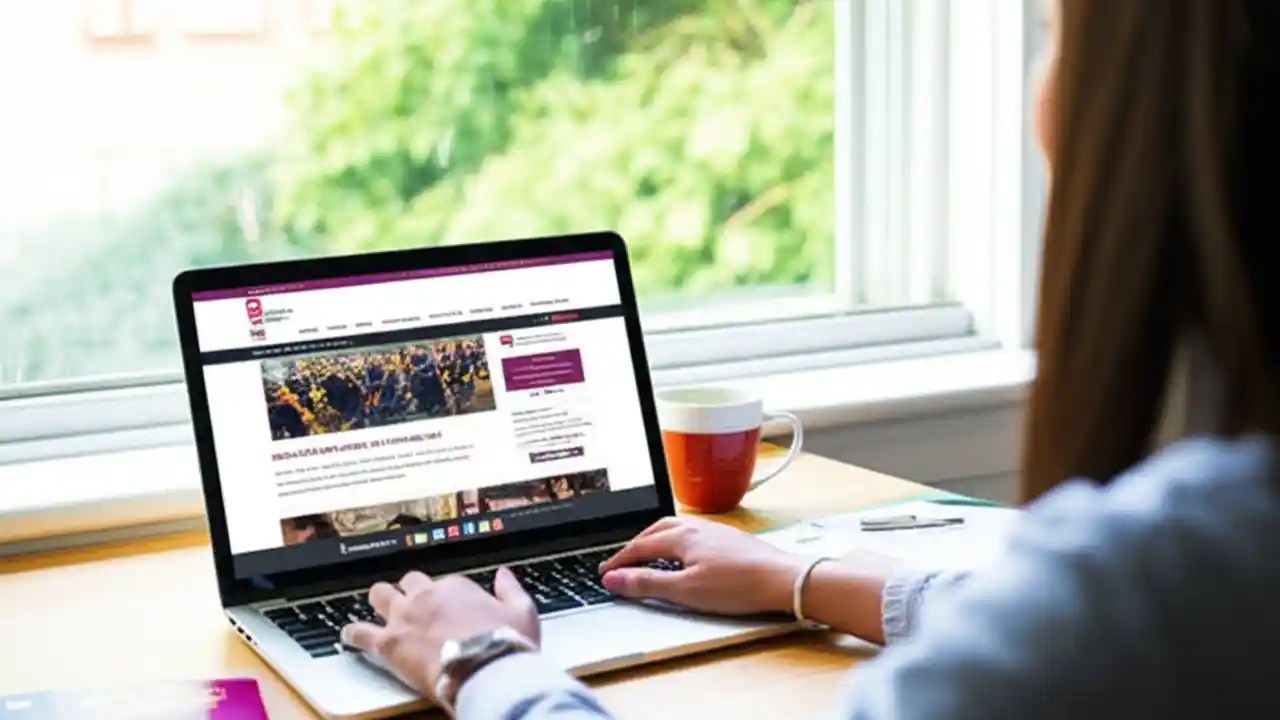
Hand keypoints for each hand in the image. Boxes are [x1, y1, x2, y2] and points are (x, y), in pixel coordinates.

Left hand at [341, 567, 538, 697]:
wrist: (484, 671)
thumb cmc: (505, 645)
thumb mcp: (522, 612)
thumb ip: (511, 590)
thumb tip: (504, 575)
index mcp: (457, 587)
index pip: (444, 582)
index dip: (444, 595)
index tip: (447, 606)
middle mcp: (427, 596)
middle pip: (408, 582)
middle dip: (408, 591)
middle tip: (411, 604)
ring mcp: (405, 617)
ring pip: (379, 595)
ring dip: (379, 601)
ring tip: (377, 609)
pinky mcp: (389, 643)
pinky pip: (360, 632)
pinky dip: (354, 633)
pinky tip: (349, 635)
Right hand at [599, 517, 808, 614]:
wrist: (783, 580)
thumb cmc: (738, 585)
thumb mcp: (686, 590)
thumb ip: (647, 584)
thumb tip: (614, 579)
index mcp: (682, 536)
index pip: (640, 546)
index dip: (620, 561)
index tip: (606, 572)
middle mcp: (696, 527)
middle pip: (655, 530)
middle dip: (635, 544)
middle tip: (621, 561)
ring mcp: (715, 531)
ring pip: (675, 528)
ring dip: (655, 538)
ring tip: (648, 552)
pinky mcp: (729, 538)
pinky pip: (692, 532)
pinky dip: (675, 540)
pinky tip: (684, 553)